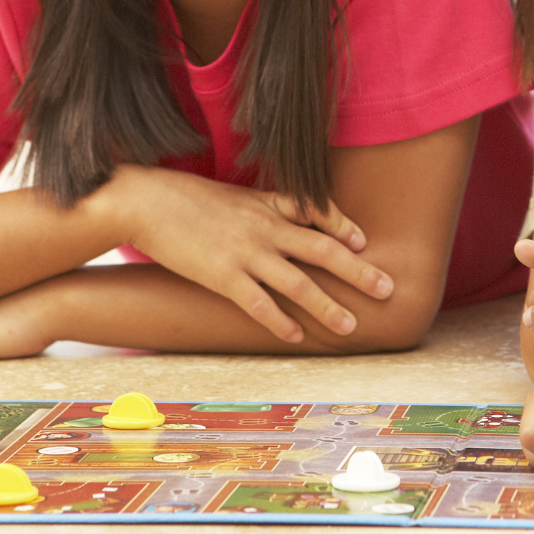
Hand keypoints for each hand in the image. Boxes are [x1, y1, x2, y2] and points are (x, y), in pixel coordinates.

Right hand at [89, 165, 393, 343]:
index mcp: (268, 203)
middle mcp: (265, 226)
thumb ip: (264, 208)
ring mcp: (245, 251)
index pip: (316, 210)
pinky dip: (279, 320)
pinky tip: (297, 336)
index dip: (343, 225)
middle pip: (322, 249)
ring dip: (327, 305)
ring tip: (351, 326)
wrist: (146, 200)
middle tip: (387, 289)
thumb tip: (287, 222)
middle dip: (357, 271)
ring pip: (297, 282)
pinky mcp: (221, 275)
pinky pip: (257, 302)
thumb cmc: (189, 199)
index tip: (363, 241)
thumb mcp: (235, 197)